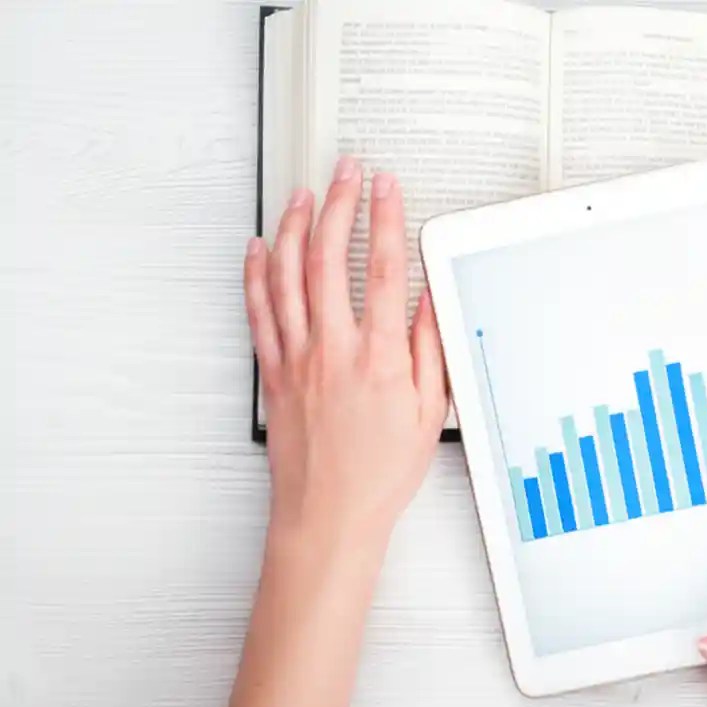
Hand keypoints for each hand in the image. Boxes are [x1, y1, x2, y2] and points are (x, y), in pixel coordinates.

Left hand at [243, 156, 447, 544]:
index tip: (387, 189)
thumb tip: (431, 300)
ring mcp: (298, 358)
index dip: (386, 219)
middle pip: (331, 258)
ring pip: (289, 275)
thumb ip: (431, 349)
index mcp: (381, 358)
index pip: (386, 270)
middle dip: (340, 205)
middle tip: (347, 173)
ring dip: (297, 227)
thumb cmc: (379, 473)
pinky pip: (260, 311)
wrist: (328, 515)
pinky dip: (257, 273)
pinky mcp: (273, 372)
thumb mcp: (430, 412)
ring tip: (305, 194)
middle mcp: (334, 349)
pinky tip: (261, 248)